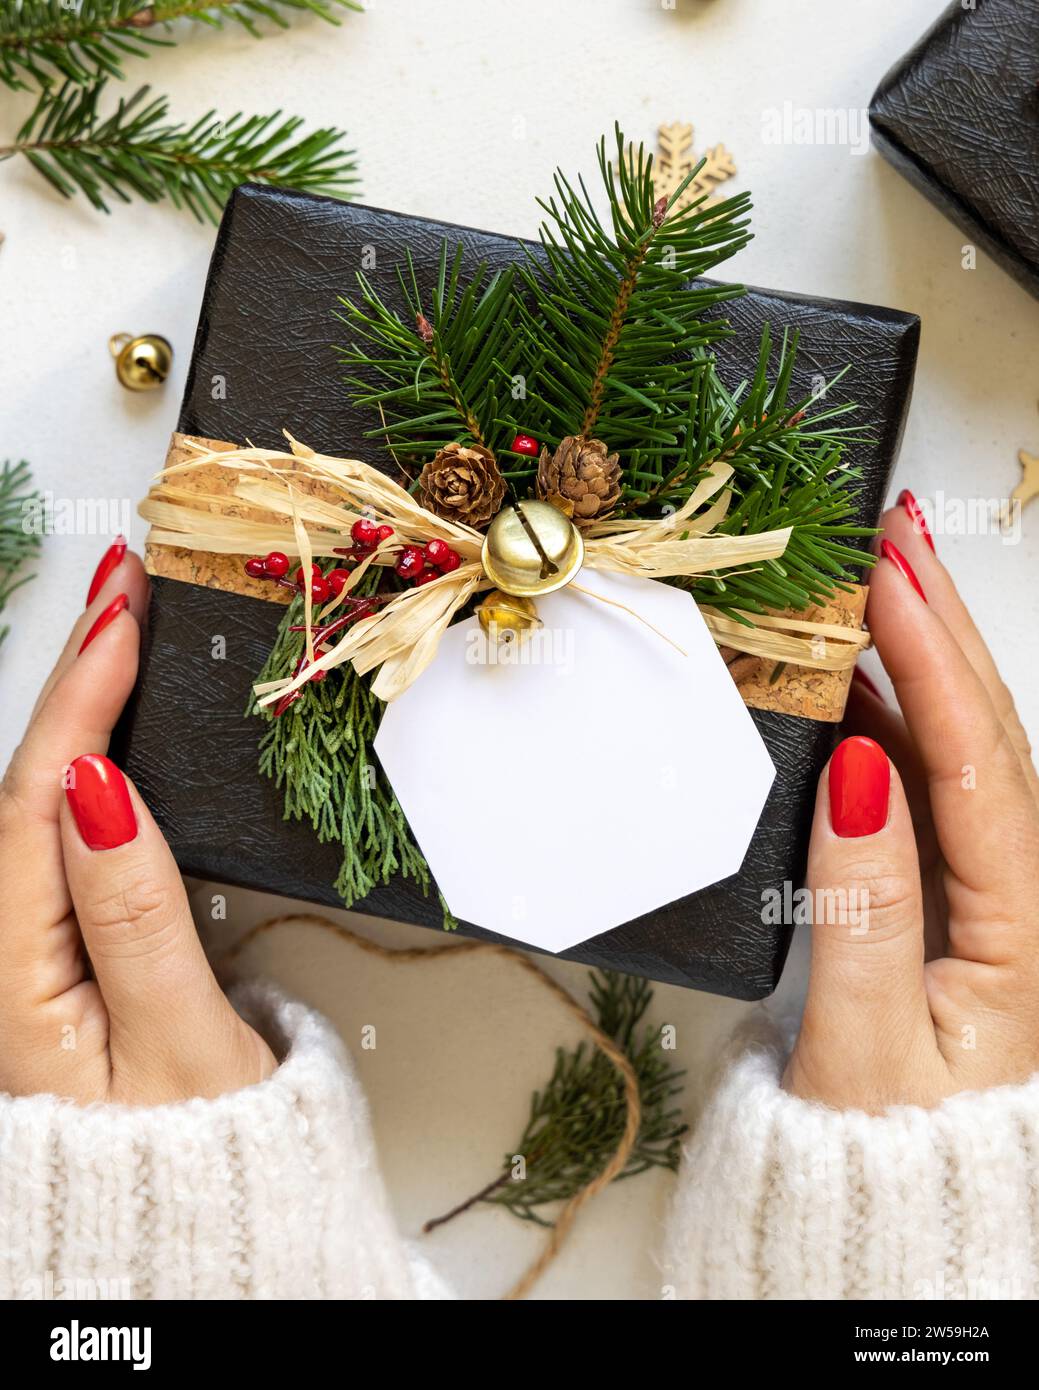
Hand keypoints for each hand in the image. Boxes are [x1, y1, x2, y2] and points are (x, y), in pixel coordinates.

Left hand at [0, 541, 275, 1103]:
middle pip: (27, 793)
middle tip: (117, 587)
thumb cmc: (198, 1158)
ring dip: (78, 715)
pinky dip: (91, 768)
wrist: (202, 1232)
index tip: (121, 617)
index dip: (81, 702)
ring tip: (115, 634)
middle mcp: (6, 959)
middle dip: (72, 683)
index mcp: (14, 983)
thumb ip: (134, 914)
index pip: (39, 807)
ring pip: (44, 810)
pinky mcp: (68, 953)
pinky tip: (109, 734)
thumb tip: (102, 791)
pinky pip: (67, 841)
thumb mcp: (179, 1041)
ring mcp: (34, 954)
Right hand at [784, 495, 1038, 1112]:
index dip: (932, 660)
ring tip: (881, 576)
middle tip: (898, 530)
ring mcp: (987, 892)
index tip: (886, 575)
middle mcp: (1021, 896)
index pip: (980, 763)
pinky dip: (897, 717)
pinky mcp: (946, 896)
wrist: (894, 1216)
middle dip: (944, 622)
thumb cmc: (880, 1148)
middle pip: (991, 731)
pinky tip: (863, 680)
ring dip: (924, 656)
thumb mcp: (861, 1043)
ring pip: (964, 749)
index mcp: (1022, 930)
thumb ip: (863, 904)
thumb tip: (857, 770)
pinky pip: (928, 786)